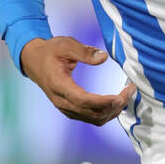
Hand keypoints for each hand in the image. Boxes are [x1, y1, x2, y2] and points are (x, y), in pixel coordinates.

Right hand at [20, 36, 136, 125]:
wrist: (34, 61)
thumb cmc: (50, 51)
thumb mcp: (65, 44)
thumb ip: (84, 51)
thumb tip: (103, 57)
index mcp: (58, 85)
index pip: (83, 100)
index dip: (103, 102)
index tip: (120, 96)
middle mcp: (61, 101)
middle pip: (91, 113)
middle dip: (114, 105)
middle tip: (130, 91)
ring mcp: (65, 108)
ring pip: (93, 119)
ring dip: (112, 111)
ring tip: (126, 96)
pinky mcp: (70, 110)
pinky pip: (91, 118)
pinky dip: (106, 113)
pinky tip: (116, 102)